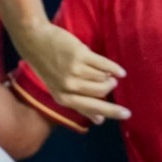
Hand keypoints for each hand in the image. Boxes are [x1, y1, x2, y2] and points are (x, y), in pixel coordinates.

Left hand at [11, 19, 128, 122]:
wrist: (34, 40)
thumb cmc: (48, 66)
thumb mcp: (59, 89)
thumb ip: (79, 104)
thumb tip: (100, 121)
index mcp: (63, 98)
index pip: (92, 109)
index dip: (111, 112)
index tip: (126, 114)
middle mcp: (68, 87)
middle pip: (100, 94)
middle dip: (110, 90)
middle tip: (114, 86)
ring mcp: (74, 71)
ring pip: (102, 79)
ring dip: (109, 77)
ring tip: (107, 73)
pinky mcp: (80, 55)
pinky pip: (104, 65)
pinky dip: (114, 68)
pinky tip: (119, 71)